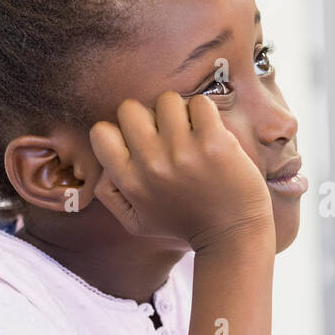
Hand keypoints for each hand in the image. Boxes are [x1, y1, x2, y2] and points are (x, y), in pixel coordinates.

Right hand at [89, 92, 273, 249]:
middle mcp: (151, 164)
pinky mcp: (213, 142)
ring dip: (180, 112)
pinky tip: (211, 133)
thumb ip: (109, 193)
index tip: (141, 144)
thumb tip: (104, 163)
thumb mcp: (135, 221)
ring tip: (192, 134)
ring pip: (167, 100)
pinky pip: (200, 103)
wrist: (233, 235)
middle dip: (148, 117)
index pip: (101, 132)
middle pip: (130, 108)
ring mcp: (183, 151)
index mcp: (130, 182)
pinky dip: (206, 113)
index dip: (120, 132)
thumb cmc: (184, 224)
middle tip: (168, 136)